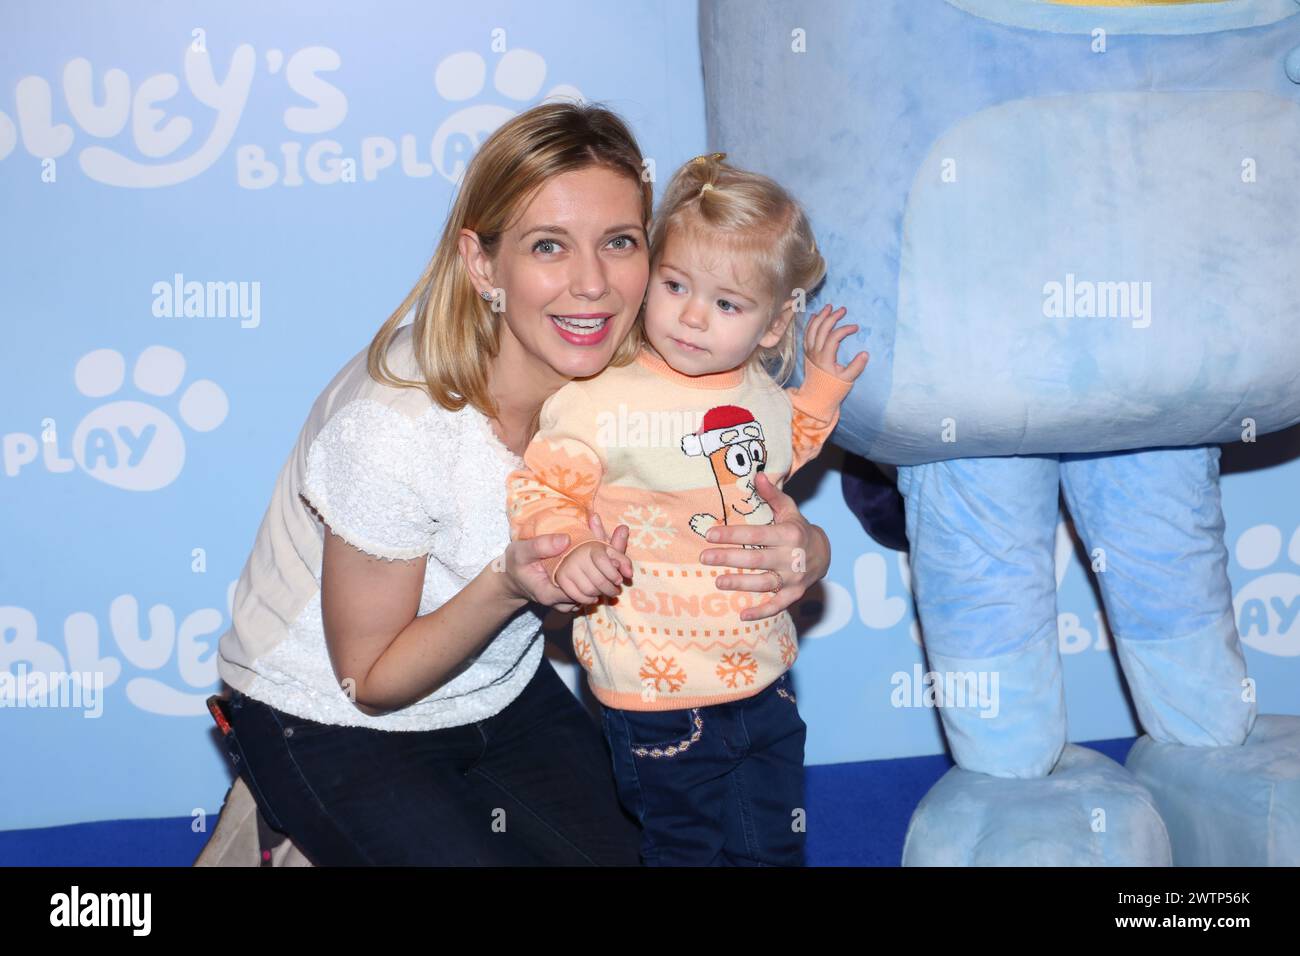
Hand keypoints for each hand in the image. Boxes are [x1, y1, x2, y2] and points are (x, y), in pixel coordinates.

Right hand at [500, 513, 630, 612]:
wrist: (511, 577)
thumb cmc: (515, 563)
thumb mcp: (521, 551)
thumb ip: (540, 546)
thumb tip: (566, 540)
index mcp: (549, 594)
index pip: (580, 591)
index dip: (598, 577)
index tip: (610, 561)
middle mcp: (561, 602)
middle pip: (592, 594)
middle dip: (609, 578)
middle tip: (623, 562)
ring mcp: (567, 601)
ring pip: (594, 593)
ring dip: (607, 578)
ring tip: (621, 562)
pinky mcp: (571, 595)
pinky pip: (590, 589)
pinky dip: (600, 576)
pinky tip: (610, 561)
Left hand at [699, 471, 829, 621]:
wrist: (823, 554)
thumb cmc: (797, 529)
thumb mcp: (789, 509)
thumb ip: (772, 495)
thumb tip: (757, 475)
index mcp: (789, 535)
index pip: (756, 535)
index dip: (733, 534)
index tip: (710, 534)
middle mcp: (792, 558)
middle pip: (756, 559)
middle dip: (729, 558)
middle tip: (704, 557)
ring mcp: (794, 579)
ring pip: (764, 583)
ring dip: (741, 584)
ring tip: (718, 581)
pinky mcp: (794, 594)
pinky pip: (777, 605)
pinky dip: (762, 612)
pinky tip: (743, 615)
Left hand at [804, 304, 868, 383]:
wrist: (816, 397)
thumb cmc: (833, 388)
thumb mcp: (848, 379)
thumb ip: (857, 366)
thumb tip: (865, 353)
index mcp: (825, 358)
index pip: (834, 337)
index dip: (845, 329)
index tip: (856, 327)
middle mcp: (815, 353)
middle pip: (822, 329)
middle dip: (832, 317)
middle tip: (843, 310)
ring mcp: (809, 352)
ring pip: (812, 330)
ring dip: (820, 317)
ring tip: (829, 307)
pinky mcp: (807, 353)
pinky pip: (806, 335)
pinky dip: (811, 324)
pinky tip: (816, 316)